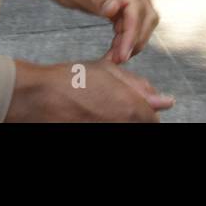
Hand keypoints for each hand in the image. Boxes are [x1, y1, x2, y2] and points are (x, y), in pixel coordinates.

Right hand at [5, 59, 174, 121]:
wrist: (40, 98)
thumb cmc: (71, 80)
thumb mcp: (107, 71)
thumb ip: (138, 86)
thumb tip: (165, 100)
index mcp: (132, 108)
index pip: (153, 118)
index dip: (144, 108)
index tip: (132, 103)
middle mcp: (123, 124)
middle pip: (142, 124)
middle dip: (133, 115)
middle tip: (112, 104)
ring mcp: (108, 131)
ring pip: (126, 127)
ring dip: (119, 119)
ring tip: (98, 108)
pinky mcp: (93, 134)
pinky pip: (109, 129)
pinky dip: (104, 121)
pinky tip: (91, 114)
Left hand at [34, 0, 158, 62]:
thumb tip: (116, 9)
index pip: (135, 8)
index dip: (132, 33)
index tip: (122, 55)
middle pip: (145, 15)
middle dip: (135, 40)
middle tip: (118, 60)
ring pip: (143, 19)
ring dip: (133, 40)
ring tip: (116, 58)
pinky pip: (133, 20)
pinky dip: (127, 35)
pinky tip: (116, 49)